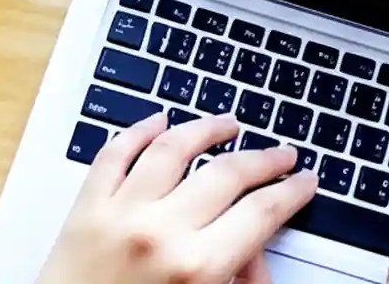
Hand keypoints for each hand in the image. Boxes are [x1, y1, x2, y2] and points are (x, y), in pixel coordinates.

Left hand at [38, 113, 317, 283]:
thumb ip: (234, 279)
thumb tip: (255, 256)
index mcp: (197, 268)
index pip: (262, 212)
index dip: (292, 190)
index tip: (304, 180)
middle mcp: (161, 233)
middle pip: (228, 173)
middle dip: (265, 159)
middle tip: (282, 153)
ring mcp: (120, 215)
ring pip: (173, 148)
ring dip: (207, 129)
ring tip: (228, 123)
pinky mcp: (84, 211)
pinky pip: (113, 155)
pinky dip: (138, 132)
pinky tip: (157, 121)